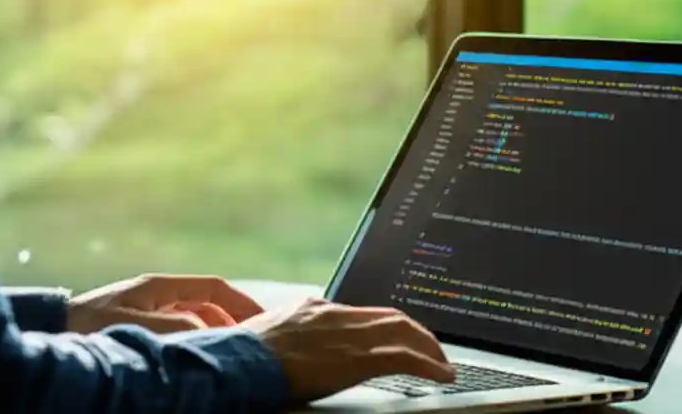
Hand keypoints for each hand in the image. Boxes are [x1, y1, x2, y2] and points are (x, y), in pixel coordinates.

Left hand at [67, 274, 263, 334]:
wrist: (50, 331)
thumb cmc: (89, 326)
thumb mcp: (137, 325)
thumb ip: (176, 326)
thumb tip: (210, 333)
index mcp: (159, 286)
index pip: (213, 287)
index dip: (241, 301)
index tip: (262, 319)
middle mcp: (157, 293)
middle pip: (206, 303)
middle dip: (232, 319)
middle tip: (253, 340)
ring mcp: (147, 309)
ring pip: (193, 318)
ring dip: (214, 332)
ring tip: (230, 351)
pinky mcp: (138, 326)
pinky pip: (177, 330)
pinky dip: (194, 341)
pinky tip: (199, 356)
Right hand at [240, 297, 455, 402]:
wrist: (239, 361)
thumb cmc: (244, 355)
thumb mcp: (268, 335)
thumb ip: (289, 336)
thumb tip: (290, 348)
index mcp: (316, 308)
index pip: (363, 313)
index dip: (387, 326)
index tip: (397, 336)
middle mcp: (337, 314)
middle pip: (390, 316)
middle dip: (416, 332)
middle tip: (432, 349)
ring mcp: (348, 334)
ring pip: (404, 331)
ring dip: (429, 347)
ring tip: (442, 363)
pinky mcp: (356, 358)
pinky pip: (404, 358)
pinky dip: (429, 364)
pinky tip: (442, 374)